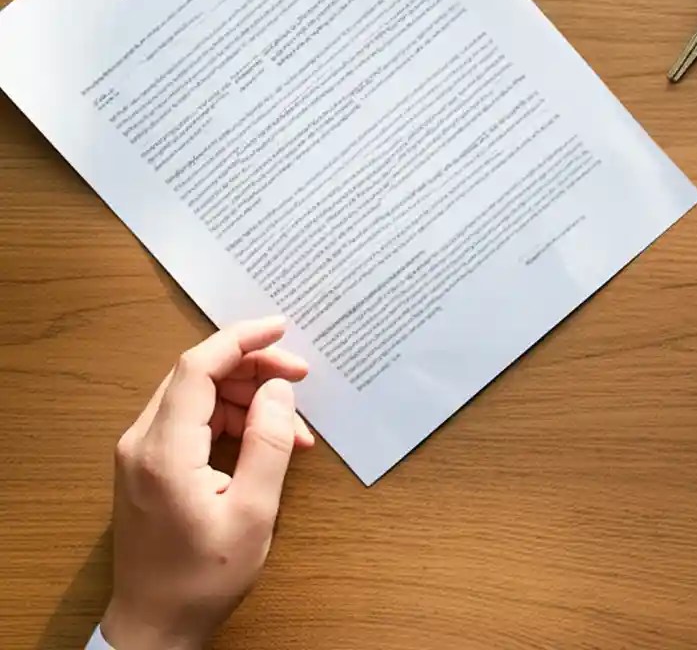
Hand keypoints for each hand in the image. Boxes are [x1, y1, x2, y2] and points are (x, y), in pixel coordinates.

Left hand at [103, 316, 314, 649]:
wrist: (156, 622)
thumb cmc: (204, 577)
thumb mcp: (254, 513)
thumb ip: (268, 444)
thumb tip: (279, 389)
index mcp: (164, 450)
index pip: (198, 368)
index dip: (241, 340)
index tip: (282, 329)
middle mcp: (141, 442)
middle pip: (198, 377)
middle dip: (254, 370)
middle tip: (302, 380)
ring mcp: (140, 453)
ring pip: (198, 398)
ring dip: (248, 402)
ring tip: (293, 433)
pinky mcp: (148, 466)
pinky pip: (192, 422)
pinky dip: (231, 423)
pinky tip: (266, 443)